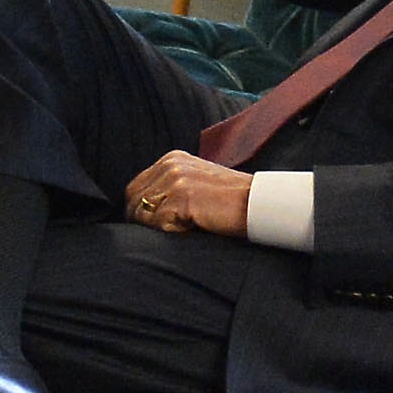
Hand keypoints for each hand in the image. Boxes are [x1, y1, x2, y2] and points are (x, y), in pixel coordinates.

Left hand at [123, 151, 248, 235]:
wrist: (259, 203)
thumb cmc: (232, 201)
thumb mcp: (197, 183)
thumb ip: (172, 188)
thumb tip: (145, 208)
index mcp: (172, 159)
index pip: (137, 186)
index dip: (139, 208)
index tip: (151, 224)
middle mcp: (170, 165)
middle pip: (133, 197)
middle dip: (140, 219)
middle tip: (159, 233)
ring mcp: (175, 180)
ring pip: (142, 211)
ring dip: (155, 227)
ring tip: (179, 230)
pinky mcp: (182, 197)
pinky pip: (157, 223)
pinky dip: (168, 232)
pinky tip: (188, 231)